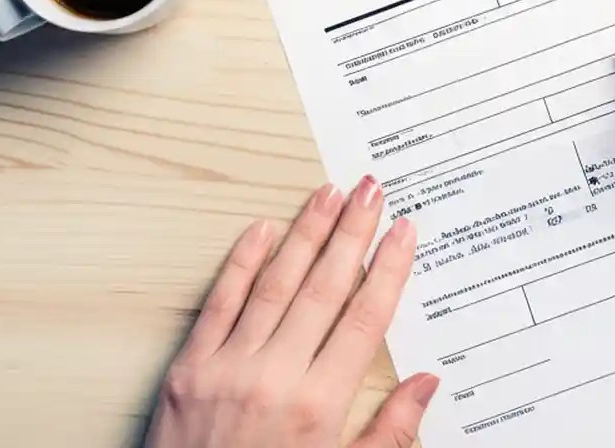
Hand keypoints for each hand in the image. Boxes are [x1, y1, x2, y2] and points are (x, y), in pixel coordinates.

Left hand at [146, 177, 436, 447]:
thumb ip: (388, 431)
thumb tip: (426, 383)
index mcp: (319, 406)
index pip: (365, 318)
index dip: (388, 269)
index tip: (403, 233)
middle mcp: (275, 378)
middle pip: (325, 288)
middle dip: (352, 233)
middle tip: (370, 191)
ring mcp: (228, 368)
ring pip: (276, 284)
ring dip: (305, 233)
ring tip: (327, 194)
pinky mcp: (187, 370)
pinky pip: (219, 303)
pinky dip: (241, 263)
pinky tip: (261, 230)